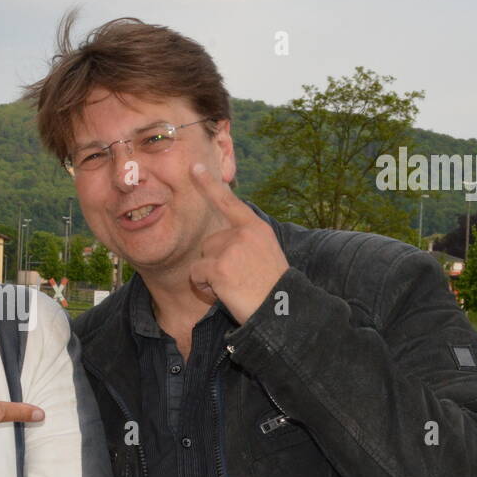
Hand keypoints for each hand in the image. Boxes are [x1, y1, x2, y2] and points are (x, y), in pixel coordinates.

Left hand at [188, 163, 289, 325]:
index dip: (210, 185)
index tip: (194, 167)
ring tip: (235, 285)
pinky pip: (196, 274)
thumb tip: (218, 240)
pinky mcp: (219, 266)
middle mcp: (243, 233)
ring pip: (202, 258)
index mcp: (255, 228)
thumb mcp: (265, 254)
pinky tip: (225, 292)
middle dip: (216, 261)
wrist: (282, 310)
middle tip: (239, 278)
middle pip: (210, 241)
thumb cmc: (271, 288)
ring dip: (210, 274)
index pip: (230, 202)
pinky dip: (204, 286)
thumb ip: (245, 241)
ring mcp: (230, 248)